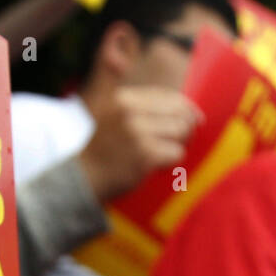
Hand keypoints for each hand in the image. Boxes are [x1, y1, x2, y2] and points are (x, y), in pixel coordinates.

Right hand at [77, 86, 201, 202]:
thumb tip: (192, 111)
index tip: (191, 122)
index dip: (185, 109)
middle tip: (174, 143)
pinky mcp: (145, 155)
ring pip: (181, 132)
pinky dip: (171, 163)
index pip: (169, 97)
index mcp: (124, 99)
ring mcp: (137, 133)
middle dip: (184, 129)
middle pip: (180, 113)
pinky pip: (176, 153)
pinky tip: (156, 167)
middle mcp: (129, 111)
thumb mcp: (112, 114)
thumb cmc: (104, 149)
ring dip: (177, 146)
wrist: (83, 178)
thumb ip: (143, 104)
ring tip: (161, 155)